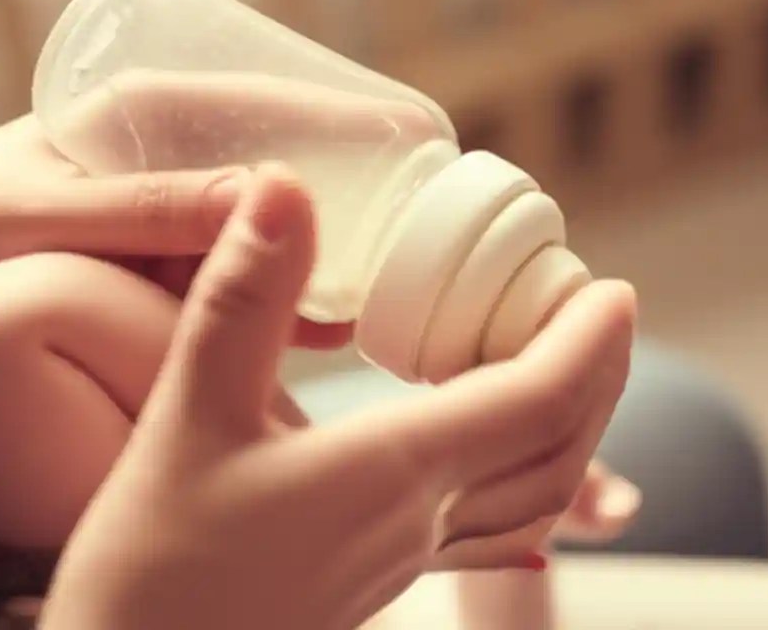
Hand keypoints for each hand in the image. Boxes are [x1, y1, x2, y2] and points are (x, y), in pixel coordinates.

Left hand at [0, 80, 437, 380]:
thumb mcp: (52, 214)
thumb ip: (145, 209)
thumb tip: (262, 202)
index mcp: (146, 114)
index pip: (273, 100)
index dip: (351, 117)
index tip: (420, 139)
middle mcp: (167, 158)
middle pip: (287, 166)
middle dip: (357, 193)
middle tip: (428, 226)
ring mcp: (166, 213)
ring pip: (271, 227)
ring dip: (329, 252)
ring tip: (398, 285)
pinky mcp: (157, 264)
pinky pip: (238, 274)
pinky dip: (283, 295)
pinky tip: (331, 326)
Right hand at [40, 166, 634, 629]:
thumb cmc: (152, 566)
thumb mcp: (190, 415)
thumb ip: (244, 299)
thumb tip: (286, 186)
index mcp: (393, 471)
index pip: (537, 401)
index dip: (588, 343)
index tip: (615, 291)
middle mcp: (418, 522)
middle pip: (558, 452)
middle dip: (598, 379)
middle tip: (603, 316)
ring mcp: (403, 561)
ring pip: (533, 499)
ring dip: (571, 431)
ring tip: (567, 374)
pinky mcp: (373, 581)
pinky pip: (492, 532)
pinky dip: (526, 483)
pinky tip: (499, 468)